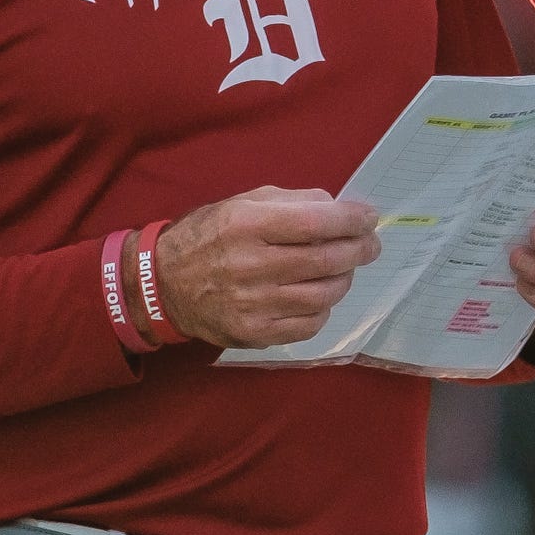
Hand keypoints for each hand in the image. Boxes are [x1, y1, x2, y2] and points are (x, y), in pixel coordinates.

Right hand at [150, 187, 379, 350]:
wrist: (163, 285)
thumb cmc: (208, 236)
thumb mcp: (241, 202)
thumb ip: (290, 201)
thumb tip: (336, 208)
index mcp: (246, 224)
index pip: (314, 222)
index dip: (351, 220)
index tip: (369, 217)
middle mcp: (249, 264)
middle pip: (325, 260)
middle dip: (359, 250)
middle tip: (370, 245)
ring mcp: (252, 304)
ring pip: (323, 294)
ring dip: (344, 279)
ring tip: (344, 269)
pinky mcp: (254, 334)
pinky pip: (309, 324)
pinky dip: (324, 308)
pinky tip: (319, 295)